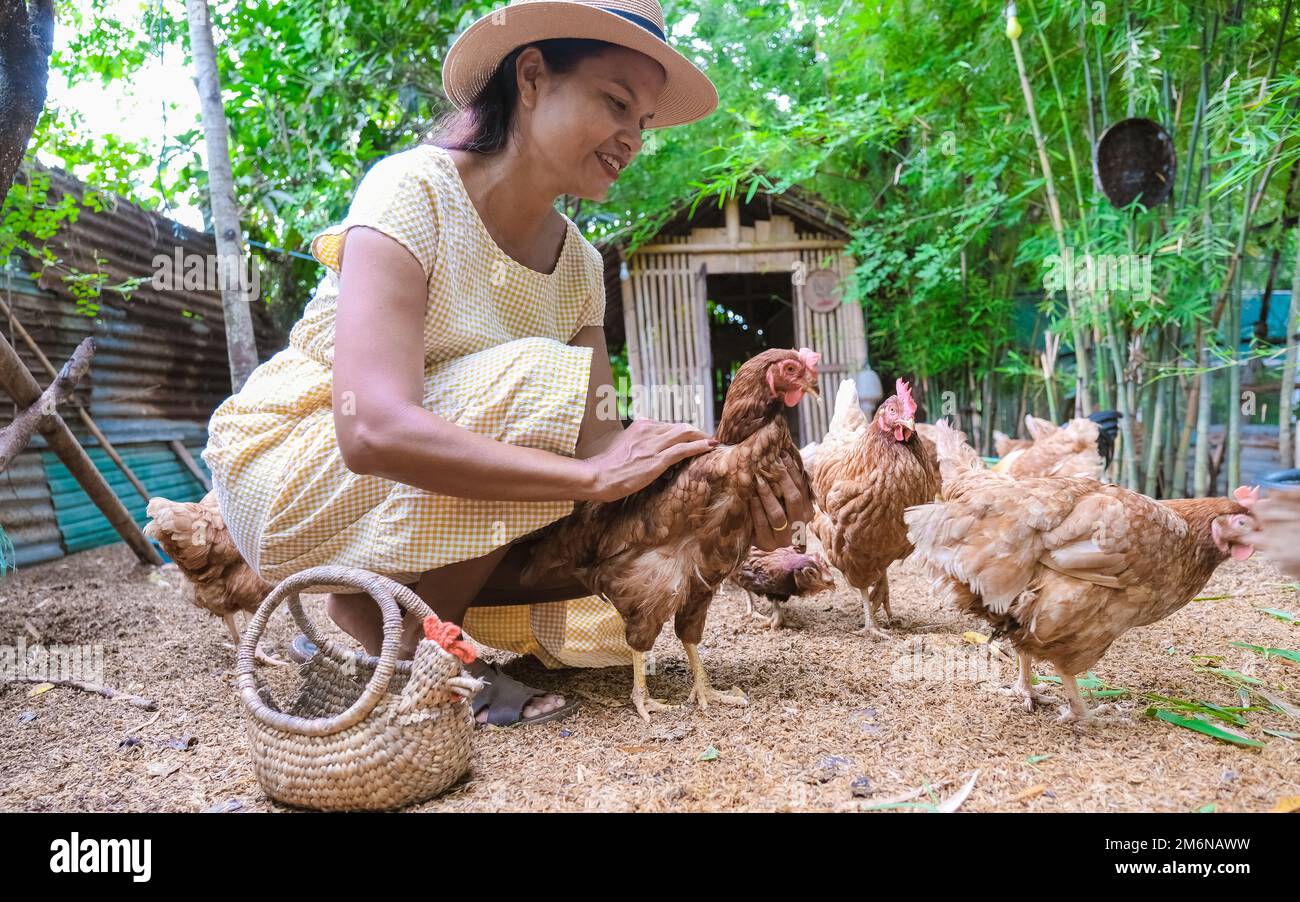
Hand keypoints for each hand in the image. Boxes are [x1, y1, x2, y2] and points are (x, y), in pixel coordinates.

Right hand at [581, 419, 716, 501]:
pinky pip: (684, 449)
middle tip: (708, 439)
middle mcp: (649, 430)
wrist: (597, 476)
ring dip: (702, 437)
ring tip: (713, 443)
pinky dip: (700, 447)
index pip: (669, 425)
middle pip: (681, 426)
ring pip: (686, 434)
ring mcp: (654, 444)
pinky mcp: (657, 459)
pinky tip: (711, 447)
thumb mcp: (623, 447)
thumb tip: (646, 450)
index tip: (693, 436)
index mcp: (640, 426)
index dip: (684, 431)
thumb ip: (637, 443)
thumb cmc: (606, 467)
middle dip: (697, 432)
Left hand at [749, 451, 815, 550]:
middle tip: (770, 464)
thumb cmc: (772, 509)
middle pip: (794, 500)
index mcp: (807, 513)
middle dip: (782, 480)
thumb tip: (782, 451)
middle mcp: (799, 526)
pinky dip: (756, 509)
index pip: (803, 488)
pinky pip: (761, 525)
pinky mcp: (767, 545)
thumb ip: (786, 483)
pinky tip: (750, 496)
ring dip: (767, 495)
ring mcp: (784, 538)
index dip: (793, 471)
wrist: (759, 537)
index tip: (782, 455)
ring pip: (777, 514)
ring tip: (758, 479)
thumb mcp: (783, 498)